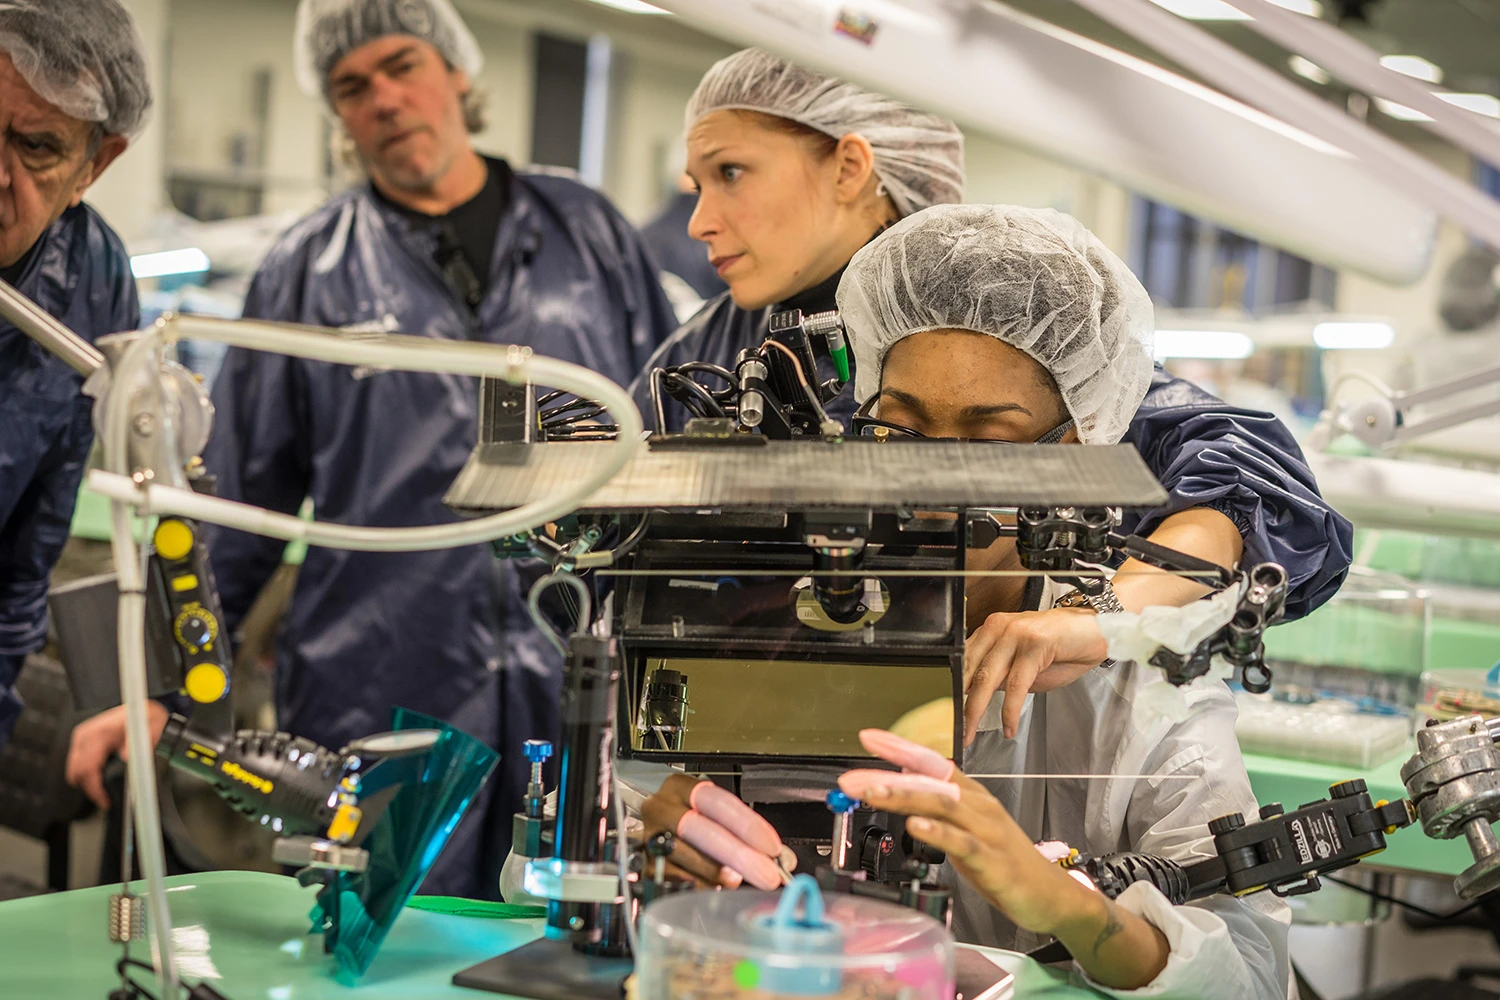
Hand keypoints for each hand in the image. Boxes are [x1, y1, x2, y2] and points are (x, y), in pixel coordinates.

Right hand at [66, 701, 168, 809]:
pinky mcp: (81, 743)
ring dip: (88, 784)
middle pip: (77, 774)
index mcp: (99, 732)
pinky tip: (102, 778)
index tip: (106, 801)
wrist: (142, 706)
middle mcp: (85, 735)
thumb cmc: (146, 716)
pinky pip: (77, 766)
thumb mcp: (153, 727)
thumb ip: (143, 741)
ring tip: (106, 790)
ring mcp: (81, 739)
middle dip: (91, 790)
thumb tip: (127, 756)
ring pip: (74, 772)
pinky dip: (88, 775)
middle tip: (107, 798)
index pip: (88, 768)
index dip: (96, 790)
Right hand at [639, 773, 793, 889]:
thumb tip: (783, 860)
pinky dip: (698, 884)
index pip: (717, 801)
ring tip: (740, 880)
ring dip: (717, 870)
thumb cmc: (695, 827)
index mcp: (681, 788)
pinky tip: (717, 888)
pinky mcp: (646, 865)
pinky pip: (673, 877)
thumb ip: (749, 837)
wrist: (659, 838)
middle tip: (766, 873)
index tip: (771, 846)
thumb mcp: (719, 820)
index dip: (747, 824)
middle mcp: (662, 808)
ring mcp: (651, 836)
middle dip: (738, 853)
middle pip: (700, 828)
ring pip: (684, 853)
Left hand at [839, 729, 1088, 936]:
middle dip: (887, 777)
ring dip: (905, 796)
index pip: (931, 762)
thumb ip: (938, 807)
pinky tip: (915, 826)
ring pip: (942, 805)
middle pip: (929, 782)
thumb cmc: (1006, 862)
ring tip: (874, 793)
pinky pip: (963, 842)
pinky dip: (938, 832)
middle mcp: (979, 806)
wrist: (1049, 895)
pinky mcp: (993, 860)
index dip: (900, 747)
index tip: (868, 737)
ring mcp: (987, 831)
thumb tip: (905, 784)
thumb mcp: (966, 828)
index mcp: (971, 796)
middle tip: (852, 779)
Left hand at [964, 607, 1107, 743]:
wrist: (1099, 630)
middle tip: (957, 730)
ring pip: (989, 677)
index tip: (949, 712)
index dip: (954, 689)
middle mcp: (999, 628)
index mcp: (992, 629)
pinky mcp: (1035, 644)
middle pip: (972, 671)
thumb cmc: (1064, 646)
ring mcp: (1016, 634)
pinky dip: (1011, 710)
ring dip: (978, 711)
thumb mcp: (1025, 664)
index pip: (964, 661)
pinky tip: (1009, 726)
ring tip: (972, 733)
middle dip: (962, 705)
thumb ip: (1002, 677)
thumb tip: (979, 696)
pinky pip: (1017, 684)